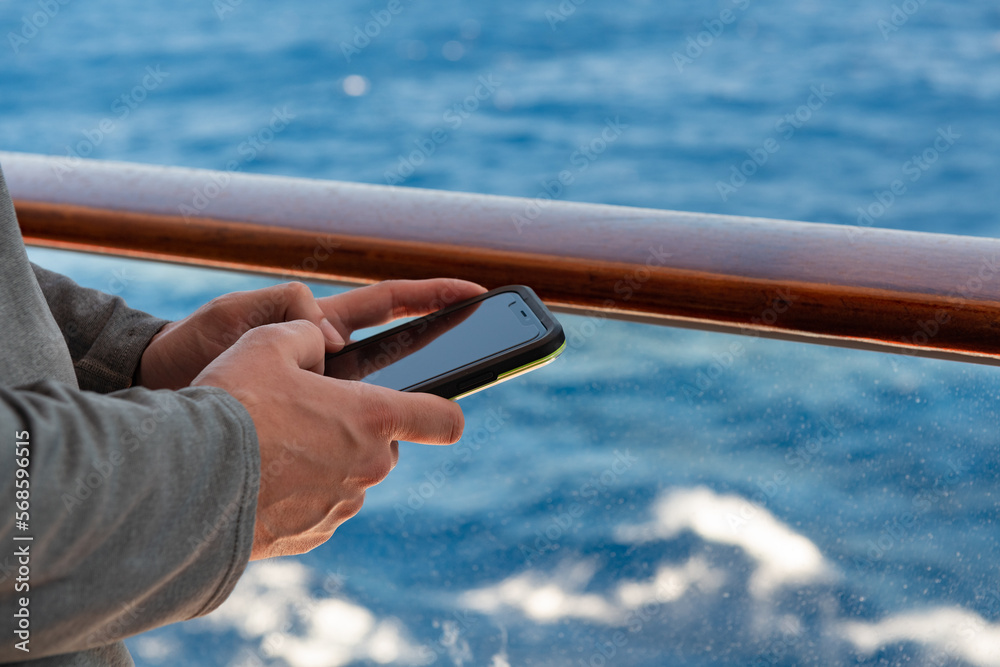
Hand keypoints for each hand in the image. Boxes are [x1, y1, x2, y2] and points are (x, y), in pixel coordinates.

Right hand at [188, 279, 485, 558]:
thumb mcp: (268, 341)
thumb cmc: (234, 404)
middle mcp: (369, 466)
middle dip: (357, 431)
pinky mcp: (313, 536)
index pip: (444, 419)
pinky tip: (261, 480)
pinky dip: (300, 495)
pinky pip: (319, 508)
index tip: (440, 409)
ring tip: (274, 448)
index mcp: (373, 417)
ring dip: (326, 462)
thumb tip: (321, 338)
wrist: (186, 481)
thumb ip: (308, 334)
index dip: (444, 412)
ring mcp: (342, 506)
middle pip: (384, 446)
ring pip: (349, 476)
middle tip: (307, 416)